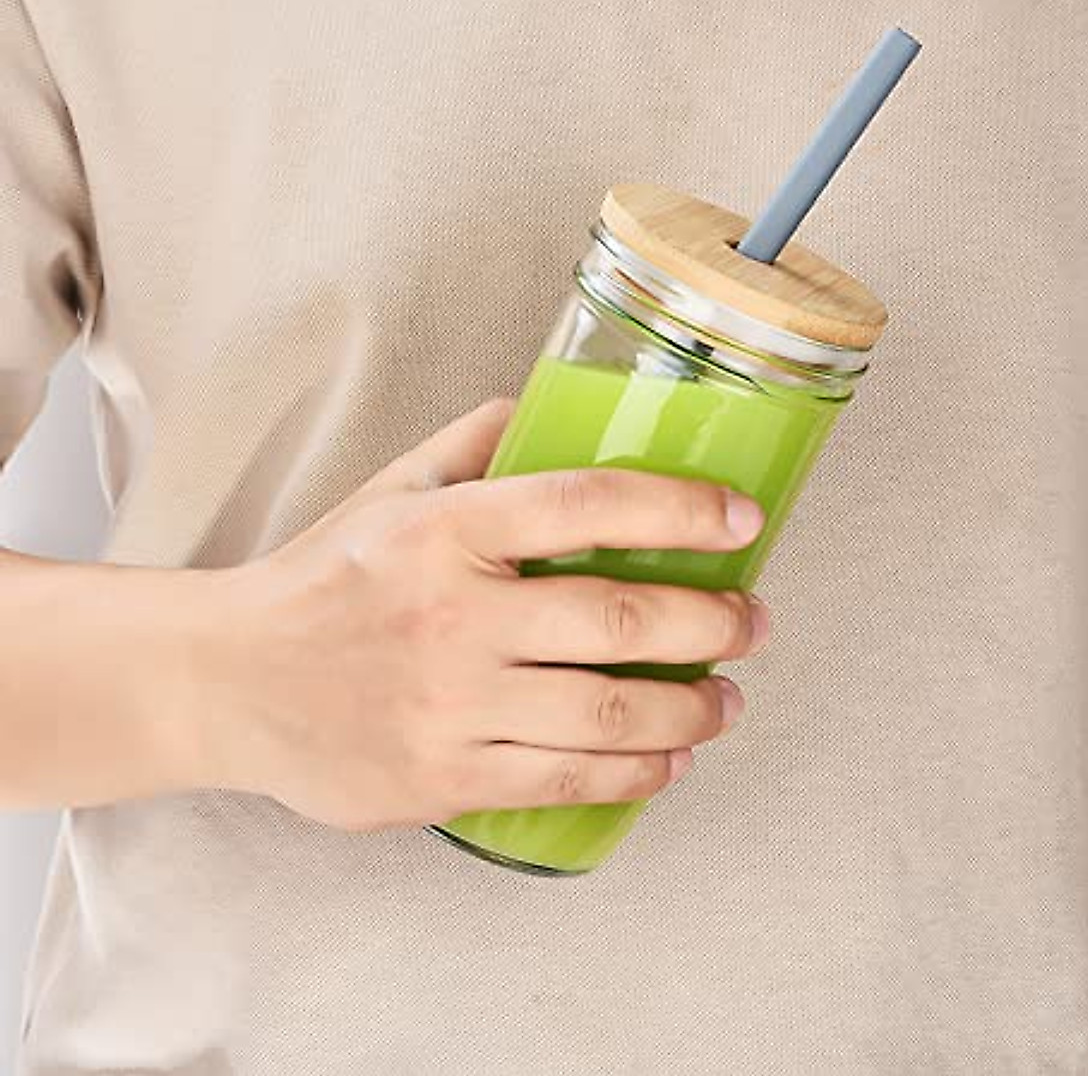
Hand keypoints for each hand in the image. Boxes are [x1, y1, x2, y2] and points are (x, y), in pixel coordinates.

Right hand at [191, 398, 769, 830]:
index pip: (588, 503)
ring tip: (729, 699)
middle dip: (714, 623)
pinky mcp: (443, 778)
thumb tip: (549, 408)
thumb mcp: (390, 490)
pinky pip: (568, 780)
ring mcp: (450, 704)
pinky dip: (639, 773)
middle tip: (754, 622)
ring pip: (610, 712)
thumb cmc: (325, 578)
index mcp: (445, 529)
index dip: (681, 509)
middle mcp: (454, 615)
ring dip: (694, 708)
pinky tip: (671, 759)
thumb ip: (473, 444)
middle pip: (619, 619)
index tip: (741, 519)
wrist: (232, 681)